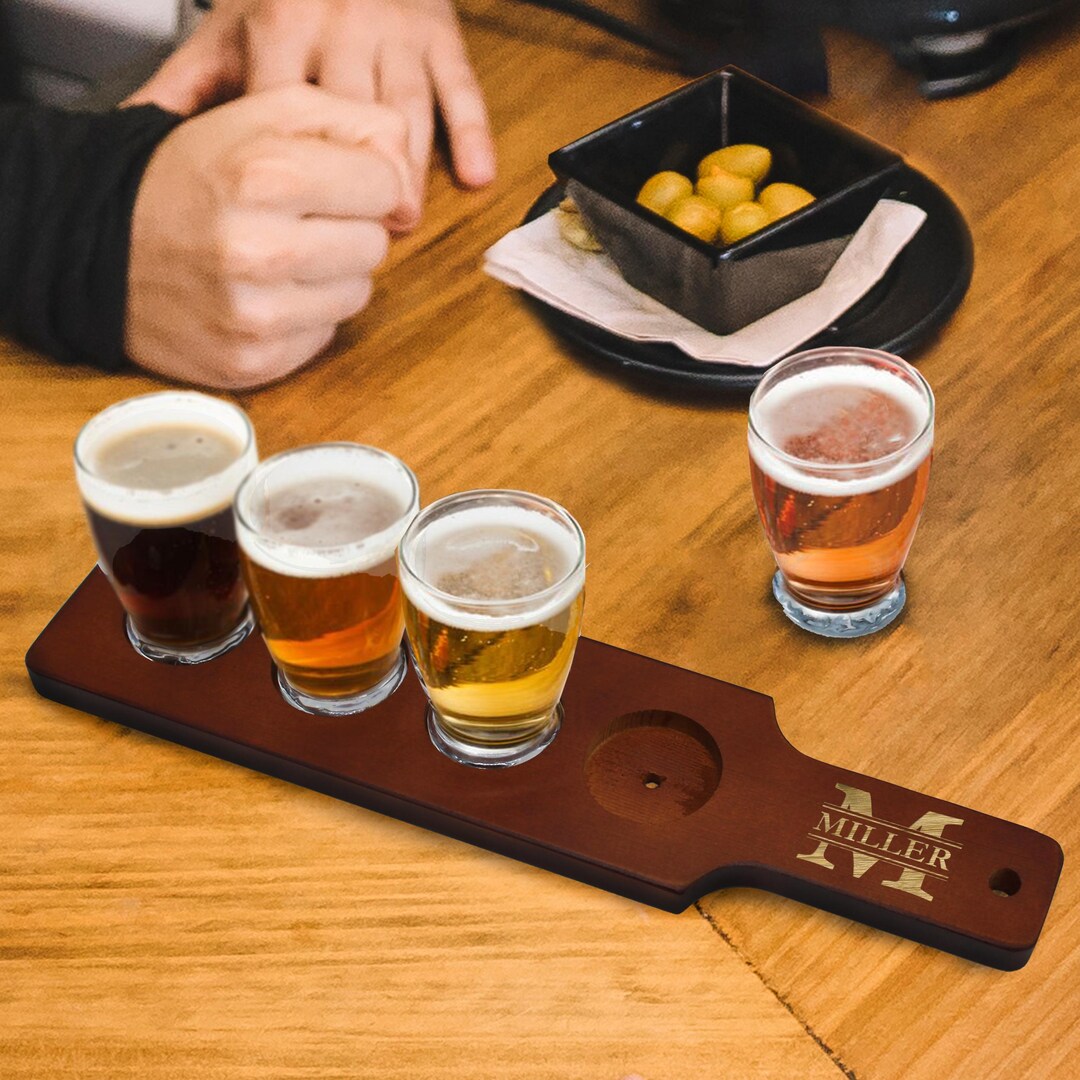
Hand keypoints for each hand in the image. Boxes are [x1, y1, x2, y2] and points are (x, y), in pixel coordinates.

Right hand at [126, 85, 409, 388]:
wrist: (96, 244)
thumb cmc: (189, 179)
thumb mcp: (263, 116)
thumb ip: (353, 125)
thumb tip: (407, 190)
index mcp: (265, 176)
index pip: (385, 187)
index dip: (363, 182)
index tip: (329, 183)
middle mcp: (260, 251)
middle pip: (375, 245)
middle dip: (346, 229)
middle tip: (294, 222)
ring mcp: (256, 316)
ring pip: (357, 295)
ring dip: (330, 276)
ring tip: (278, 258)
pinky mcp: (253, 362)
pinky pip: (324, 337)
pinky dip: (304, 316)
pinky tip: (264, 295)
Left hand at [128, 0, 495, 224]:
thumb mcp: (226, 32)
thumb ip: (187, 83)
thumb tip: (133, 132)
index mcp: (282, 25)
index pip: (286, 106)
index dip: (292, 168)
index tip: (292, 220)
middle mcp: (342, 24)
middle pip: (352, 112)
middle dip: (357, 175)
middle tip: (360, 234)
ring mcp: (396, 30)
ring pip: (406, 107)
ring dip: (410, 166)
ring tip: (405, 216)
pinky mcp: (440, 36)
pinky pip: (460, 88)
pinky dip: (470, 133)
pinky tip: (477, 175)